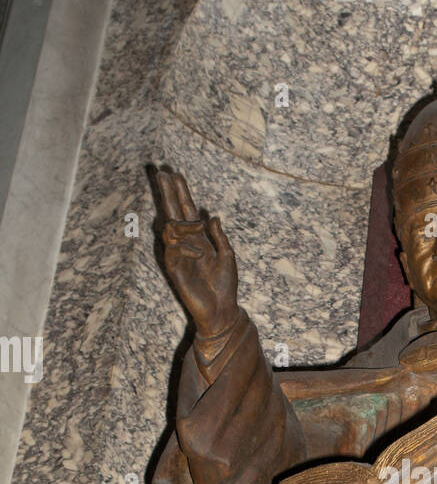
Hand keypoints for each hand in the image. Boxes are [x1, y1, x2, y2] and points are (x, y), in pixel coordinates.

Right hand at [155, 170, 237, 337]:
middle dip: (168, 193)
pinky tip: (198, 251)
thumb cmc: (225, 286)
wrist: (222, 310)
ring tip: (190, 217)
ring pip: (170, 228)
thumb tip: (211, 215)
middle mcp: (186, 244)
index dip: (181, 193)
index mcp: (199, 239)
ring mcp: (179, 255)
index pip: (187, 212)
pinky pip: (174, 249)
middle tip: (161, 173)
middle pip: (173, 213)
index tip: (174, 175)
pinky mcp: (174, 268)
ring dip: (180, 219)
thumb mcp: (227, 256)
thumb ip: (219, 236)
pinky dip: (186, 246)